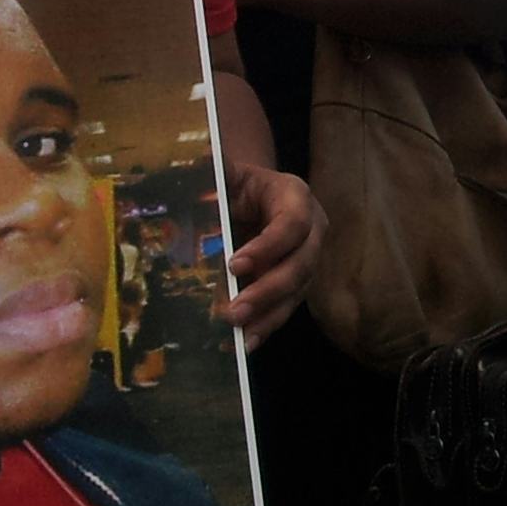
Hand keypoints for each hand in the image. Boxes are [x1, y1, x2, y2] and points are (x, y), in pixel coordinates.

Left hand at [216, 164, 322, 348]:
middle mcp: (312, 228)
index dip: (268, 247)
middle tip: (234, 311)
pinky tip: (246, 344)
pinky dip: (267, 325)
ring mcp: (308, 257)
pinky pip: (287, 306)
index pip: (292, 224)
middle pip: (302, 263)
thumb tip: (195, 161)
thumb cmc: (232, 180)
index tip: (234, 266)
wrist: (246, 193)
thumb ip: (212, 168)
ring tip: (239, 335)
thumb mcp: (224, 171)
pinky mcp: (297, 281)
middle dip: (269, 290)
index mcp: (295, 196)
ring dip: (268, 315)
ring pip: (298, 290)